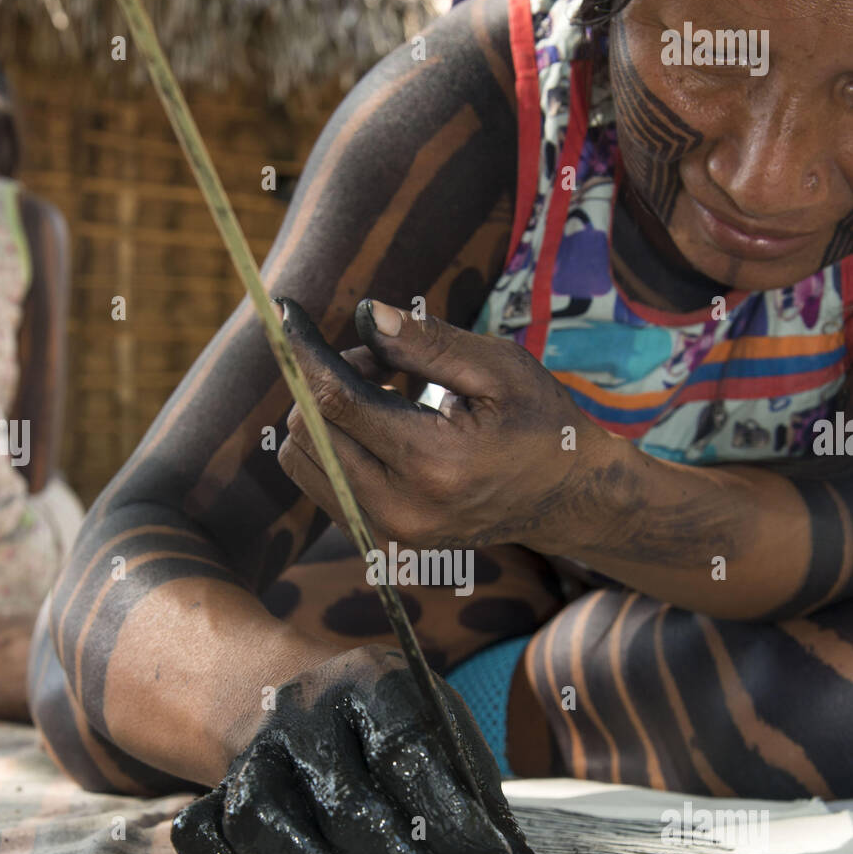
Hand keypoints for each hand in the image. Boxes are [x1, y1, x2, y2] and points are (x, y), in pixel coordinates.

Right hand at [170, 644, 562, 853]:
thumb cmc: (397, 735)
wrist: (304, 697)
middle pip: (350, 811)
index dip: (455, 821)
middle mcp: (303, 712)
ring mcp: (251, 753)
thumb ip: (492, 820)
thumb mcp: (450, 747)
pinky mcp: (214, 791)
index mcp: (371, 683)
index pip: (410, 755)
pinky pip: (200, 840)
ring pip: (267, 830)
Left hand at [275, 297, 610, 553]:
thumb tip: (363, 315)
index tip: (287, 312)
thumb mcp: (499, 369)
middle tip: (375, 357)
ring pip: (304, 461)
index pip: (337, 402)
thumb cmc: (540, 422)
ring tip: (382, 392)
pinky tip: (380, 424)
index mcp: (434, 464)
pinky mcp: (382, 541)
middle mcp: (402, 509)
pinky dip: (335, 443)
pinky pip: (323, 483)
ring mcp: (389, 534)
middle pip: (309, 432)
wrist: (566, 499)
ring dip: (324, 415)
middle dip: (324, 381)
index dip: (306, 353)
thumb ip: (428, 344)